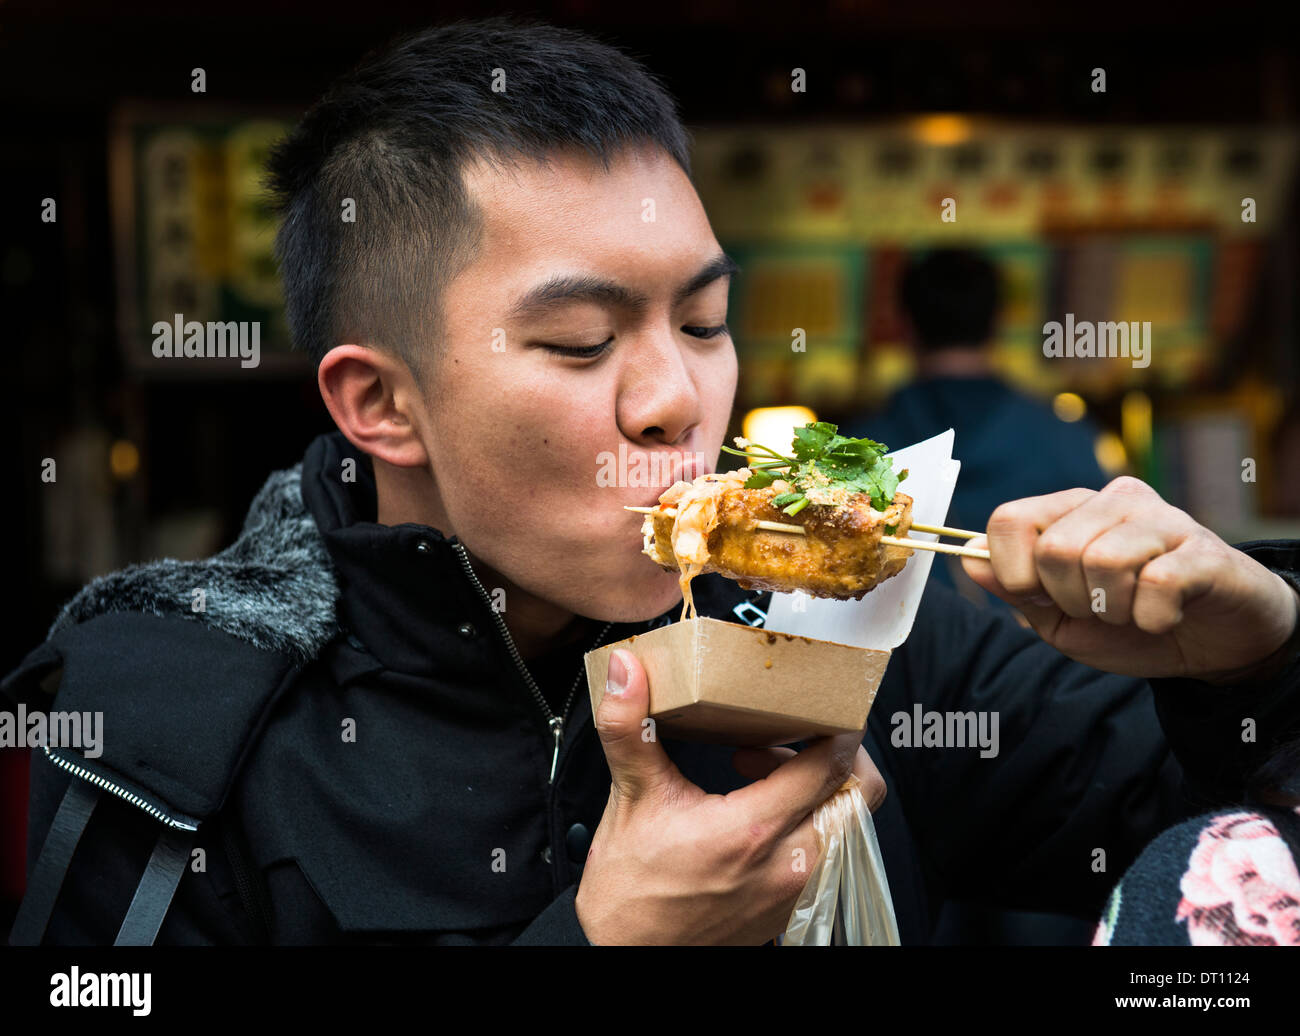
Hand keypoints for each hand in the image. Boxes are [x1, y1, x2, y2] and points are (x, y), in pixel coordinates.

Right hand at [574, 648, 884, 944]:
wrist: (629, 959)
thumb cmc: (630, 892)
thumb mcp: (629, 799)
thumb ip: (628, 728)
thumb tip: (627, 671)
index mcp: (753, 830)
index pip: (832, 765)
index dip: (835, 724)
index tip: (814, 702)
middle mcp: (788, 863)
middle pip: (859, 794)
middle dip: (835, 753)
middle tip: (791, 733)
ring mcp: (796, 889)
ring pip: (846, 823)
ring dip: (819, 786)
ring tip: (763, 768)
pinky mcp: (793, 905)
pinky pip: (829, 851)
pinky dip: (808, 819)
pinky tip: (759, 807)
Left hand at [960, 476, 1299, 680]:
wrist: (1213, 643)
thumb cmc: (1130, 623)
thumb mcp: (1058, 617)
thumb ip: (1014, 588)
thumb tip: (967, 556)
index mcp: (1071, 509)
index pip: (1008, 520)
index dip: (1014, 573)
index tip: (1042, 597)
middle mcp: (1114, 500)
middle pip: (1054, 549)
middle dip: (1069, 600)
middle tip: (1101, 608)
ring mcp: (1162, 519)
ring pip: (1102, 562)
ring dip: (1113, 610)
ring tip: (1133, 610)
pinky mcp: (1204, 550)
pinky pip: (1157, 583)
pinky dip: (1152, 617)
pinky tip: (1165, 615)